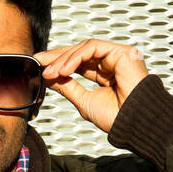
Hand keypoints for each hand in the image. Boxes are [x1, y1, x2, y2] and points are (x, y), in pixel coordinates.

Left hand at [33, 39, 148, 132]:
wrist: (132, 124)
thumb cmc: (115, 118)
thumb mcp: (84, 101)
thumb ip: (68, 87)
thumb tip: (51, 78)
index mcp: (106, 74)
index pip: (80, 63)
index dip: (60, 63)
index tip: (42, 67)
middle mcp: (113, 62)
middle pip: (80, 52)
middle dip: (58, 57)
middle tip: (40, 62)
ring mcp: (118, 55)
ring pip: (85, 48)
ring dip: (64, 58)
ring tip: (50, 71)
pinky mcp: (122, 52)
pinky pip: (93, 47)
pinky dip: (76, 57)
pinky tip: (64, 70)